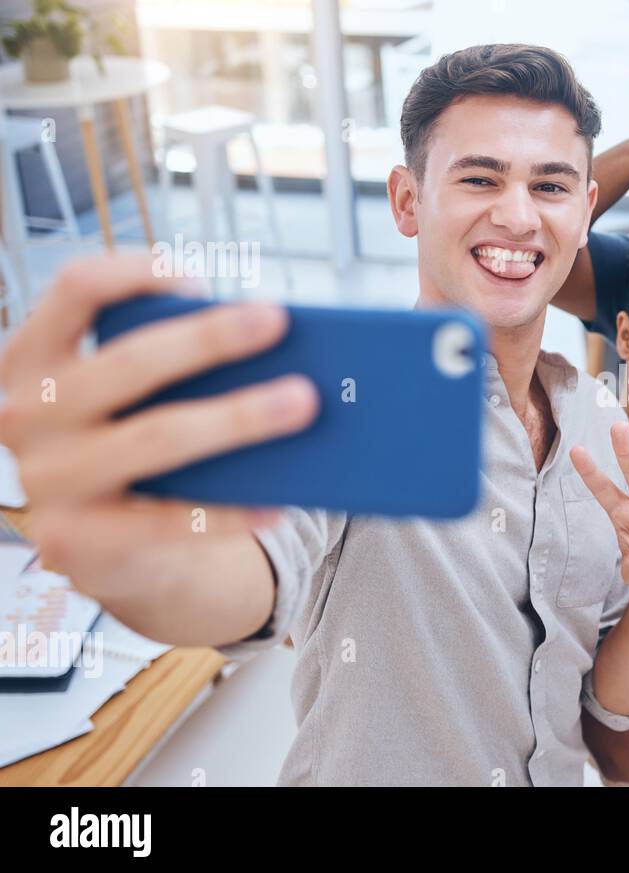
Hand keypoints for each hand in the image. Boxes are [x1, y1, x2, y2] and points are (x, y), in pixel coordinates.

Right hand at [0, 254, 317, 594]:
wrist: (98, 544)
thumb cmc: (132, 439)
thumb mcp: (133, 396)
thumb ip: (176, 365)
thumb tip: (272, 341)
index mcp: (34, 359)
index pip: (74, 289)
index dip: (135, 272)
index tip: (201, 278)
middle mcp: (26, 414)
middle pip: (128, 363)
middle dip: (209, 339)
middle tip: (277, 322)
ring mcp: (46, 480)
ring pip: (155, 438)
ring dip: (237, 417)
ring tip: (302, 402)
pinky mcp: (74, 541)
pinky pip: (165, 522)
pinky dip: (229, 511)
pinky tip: (280, 501)